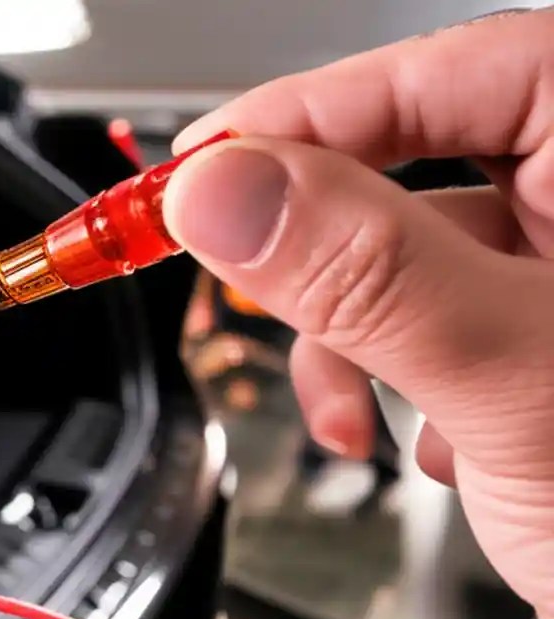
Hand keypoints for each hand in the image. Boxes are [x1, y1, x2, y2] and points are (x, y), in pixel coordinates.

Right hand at [160, 9, 553, 618]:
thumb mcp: (514, 378)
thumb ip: (365, 273)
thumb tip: (224, 192)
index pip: (437, 75)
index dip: (300, 117)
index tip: (195, 171)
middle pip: (405, 166)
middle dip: (321, 259)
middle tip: (237, 279)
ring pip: (402, 259)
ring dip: (350, 346)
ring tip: (351, 418)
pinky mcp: (536, 337)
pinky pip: (428, 323)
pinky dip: (394, 385)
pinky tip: (418, 445)